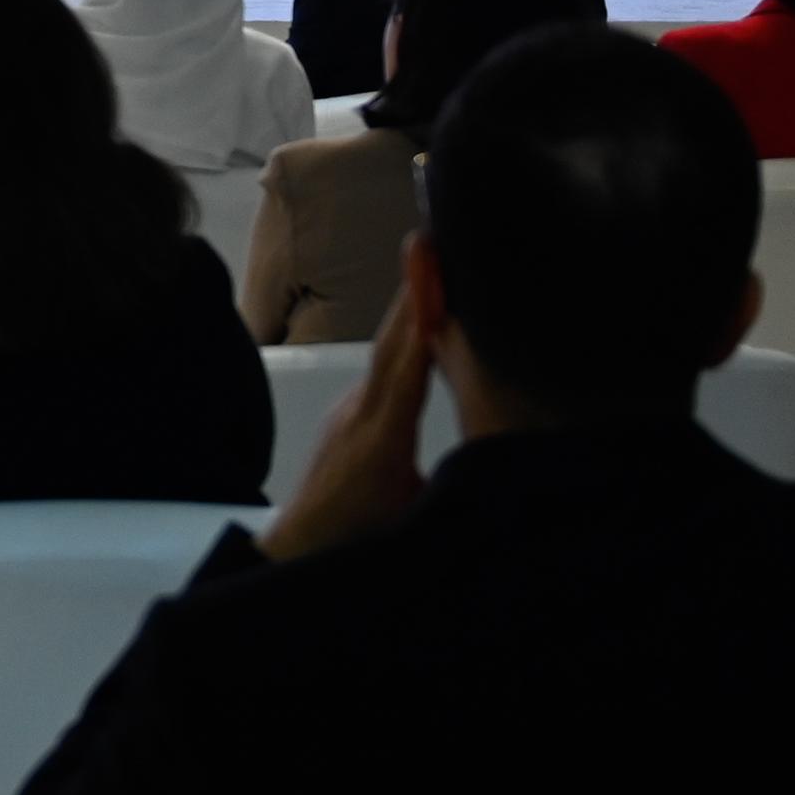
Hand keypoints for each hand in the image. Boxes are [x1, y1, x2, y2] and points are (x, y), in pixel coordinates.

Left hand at [260, 262, 435, 562]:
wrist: (293, 555)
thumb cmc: (358, 545)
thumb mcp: (417, 521)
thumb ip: (453, 487)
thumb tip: (502, 466)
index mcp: (382, 434)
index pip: (405, 364)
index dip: (420, 316)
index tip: (430, 270)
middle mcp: (362, 411)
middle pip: (393, 343)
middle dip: (414, 292)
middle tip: (430, 239)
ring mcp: (351, 412)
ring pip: (387, 354)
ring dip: (410, 312)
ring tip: (433, 266)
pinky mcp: (350, 420)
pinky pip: (382, 372)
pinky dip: (403, 342)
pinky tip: (421, 327)